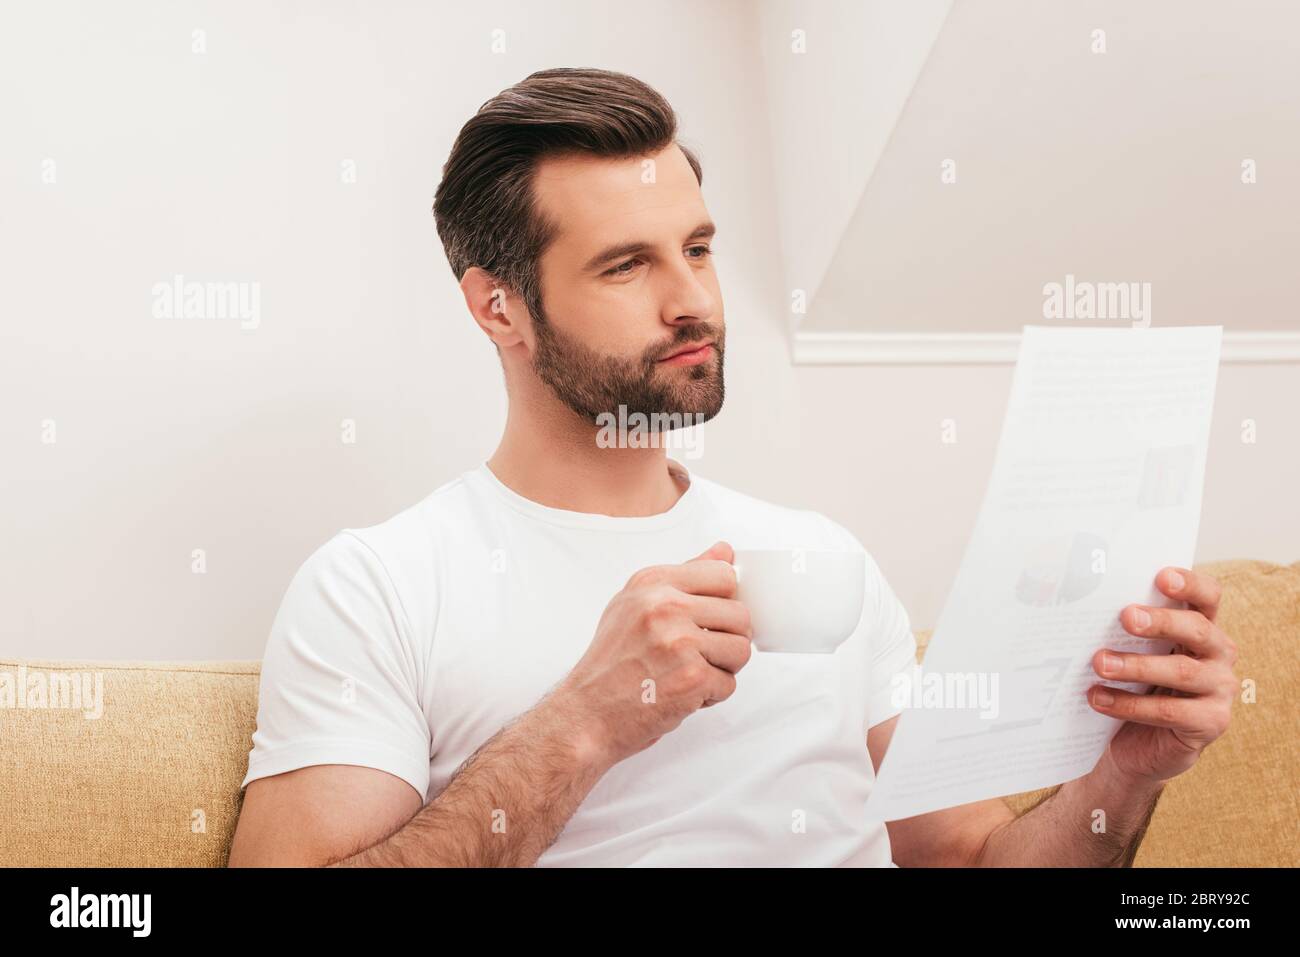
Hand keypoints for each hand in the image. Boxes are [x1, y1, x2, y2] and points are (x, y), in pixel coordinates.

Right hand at [554, 541, 752, 765]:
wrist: (585, 715)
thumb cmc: (609, 664)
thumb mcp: (634, 605)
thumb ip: (684, 576)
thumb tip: (724, 551)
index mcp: (652, 583)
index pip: (724, 575)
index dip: (724, 602)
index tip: (707, 620)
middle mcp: (664, 606)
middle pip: (740, 614)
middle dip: (727, 639)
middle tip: (698, 655)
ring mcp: (679, 642)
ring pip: (741, 649)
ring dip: (722, 668)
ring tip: (689, 673)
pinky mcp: (691, 678)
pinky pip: (729, 684)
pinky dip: (710, 696)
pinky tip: (681, 693)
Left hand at [1088, 567, 1237, 785]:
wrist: (1136, 743)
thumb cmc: (1133, 686)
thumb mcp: (1132, 653)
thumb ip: (1125, 630)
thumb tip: (1084, 606)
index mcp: (1201, 627)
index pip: (1208, 597)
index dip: (1190, 584)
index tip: (1161, 577)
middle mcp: (1219, 654)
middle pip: (1197, 629)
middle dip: (1160, 622)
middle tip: (1126, 617)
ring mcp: (1220, 689)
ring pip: (1181, 672)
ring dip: (1136, 666)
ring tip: (1099, 663)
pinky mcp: (1211, 722)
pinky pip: (1170, 712)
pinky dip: (1130, 705)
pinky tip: (1098, 698)